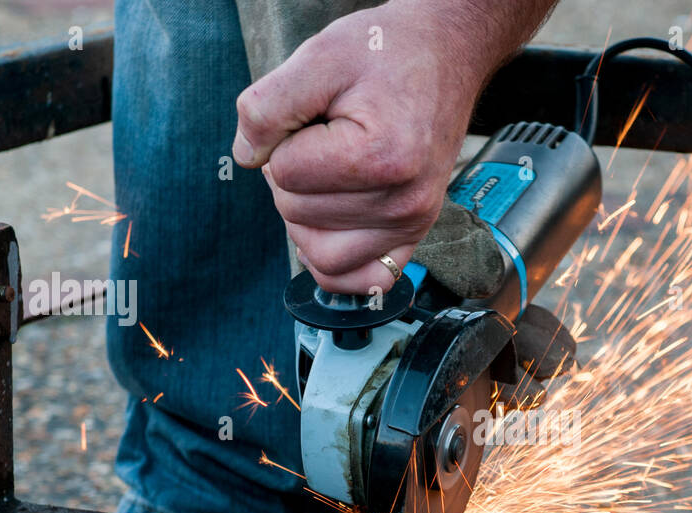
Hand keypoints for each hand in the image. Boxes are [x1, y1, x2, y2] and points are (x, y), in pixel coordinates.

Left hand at [233, 0, 554, 293]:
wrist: (445, 55)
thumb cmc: (387, 53)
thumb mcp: (319, 57)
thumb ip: (267, 107)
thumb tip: (246, 158)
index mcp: (381, 158)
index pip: (285, 174)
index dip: (282, 140)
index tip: (311, 116)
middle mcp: (403, 202)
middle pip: (297, 216)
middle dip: (292, 177)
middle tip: (320, 140)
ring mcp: (412, 224)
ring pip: (322, 257)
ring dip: (305, 220)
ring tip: (323, 178)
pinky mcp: (415, 234)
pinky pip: (365, 281)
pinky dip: (338, 266)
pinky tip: (331, 231)